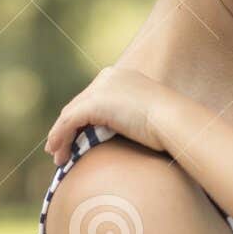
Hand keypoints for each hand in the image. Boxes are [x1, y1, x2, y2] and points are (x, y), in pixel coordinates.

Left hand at [45, 66, 178, 164]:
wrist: (174, 119)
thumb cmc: (169, 123)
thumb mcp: (147, 114)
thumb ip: (131, 116)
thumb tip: (127, 133)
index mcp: (120, 76)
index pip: (92, 98)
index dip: (81, 119)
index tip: (77, 137)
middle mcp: (107, 77)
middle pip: (78, 105)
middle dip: (67, 128)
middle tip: (61, 148)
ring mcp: (100, 88)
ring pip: (70, 114)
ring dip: (60, 137)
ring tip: (58, 157)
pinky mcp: (94, 103)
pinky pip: (69, 122)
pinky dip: (60, 138)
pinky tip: (59, 154)